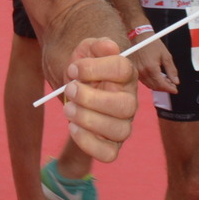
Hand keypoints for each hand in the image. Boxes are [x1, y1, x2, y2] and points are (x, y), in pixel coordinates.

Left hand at [57, 37, 136, 161]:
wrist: (72, 88)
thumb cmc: (82, 70)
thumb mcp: (86, 51)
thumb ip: (96, 46)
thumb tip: (109, 46)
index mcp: (126, 75)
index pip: (123, 69)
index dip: (95, 68)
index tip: (73, 68)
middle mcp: (129, 101)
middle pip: (125, 105)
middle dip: (92, 98)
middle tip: (69, 89)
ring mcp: (122, 124)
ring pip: (119, 130)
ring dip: (88, 119)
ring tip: (69, 109)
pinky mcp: (111, 144)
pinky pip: (108, 153)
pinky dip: (88, 143)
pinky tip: (73, 128)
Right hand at [131, 38, 180, 94]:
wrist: (140, 37)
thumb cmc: (153, 44)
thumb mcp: (166, 56)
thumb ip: (171, 70)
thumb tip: (176, 81)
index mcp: (151, 68)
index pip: (161, 85)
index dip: (169, 89)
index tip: (175, 90)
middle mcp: (143, 72)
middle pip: (155, 87)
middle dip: (165, 88)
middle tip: (172, 85)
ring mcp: (137, 71)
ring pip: (149, 85)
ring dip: (158, 86)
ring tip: (166, 81)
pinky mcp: (135, 70)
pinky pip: (144, 81)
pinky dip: (152, 82)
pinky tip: (157, 78)